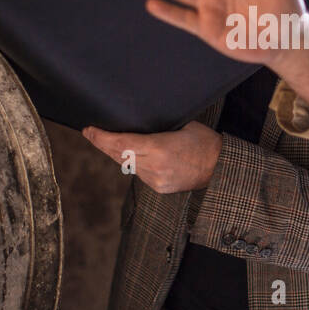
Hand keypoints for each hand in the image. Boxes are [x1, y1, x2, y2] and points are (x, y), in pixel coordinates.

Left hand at [82, 121, 222, 193]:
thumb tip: (137, 121)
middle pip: (119, 155)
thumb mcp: (183, 125)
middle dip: (103, 144)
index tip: (89, 130)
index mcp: (159, 148)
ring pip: (127, 165)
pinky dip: (133, 163)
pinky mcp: (159, 188)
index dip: (102, 137)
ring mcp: (156, 180)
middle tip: (91, 133)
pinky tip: (129, 155)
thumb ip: (158, 127)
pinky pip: (139, 173)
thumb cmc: (204, 142)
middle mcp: (154, 167)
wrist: (219, 168)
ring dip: (116, 154)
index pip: (121, 143)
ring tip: (107, 141)